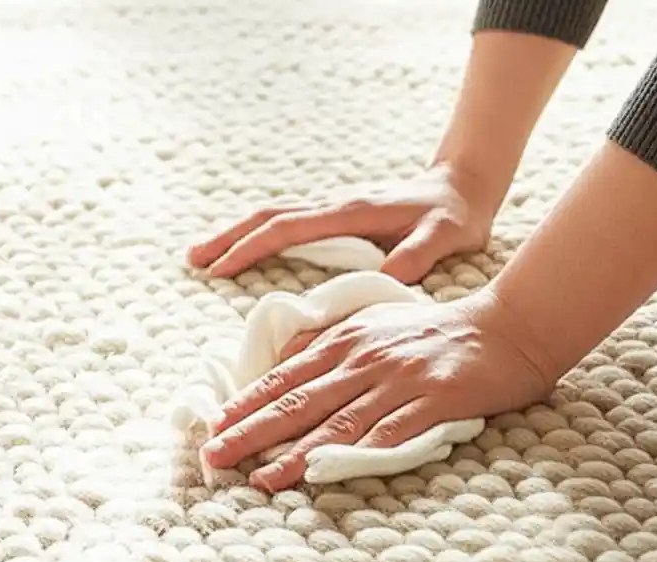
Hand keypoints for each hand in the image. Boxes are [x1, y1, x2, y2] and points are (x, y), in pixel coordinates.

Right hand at [186, 164, 491, 283]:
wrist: (464, 185)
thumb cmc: (455, 216)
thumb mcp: (445, 237)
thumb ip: (418, 257)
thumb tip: (385, 281)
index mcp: (351, 213)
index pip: (288, 227)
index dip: (252, 247)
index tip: (221, 268)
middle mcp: (335, 205)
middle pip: (268, 216)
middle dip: (229, 236)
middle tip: (192, 259)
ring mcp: (333, 207)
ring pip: (274, 216)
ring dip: (237, 233)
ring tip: (204, 255)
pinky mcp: (337, 215)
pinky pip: (287, 222)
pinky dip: (258, 234)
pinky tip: (244, 249)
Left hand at [199, 291, 553, 490]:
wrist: (508, 326)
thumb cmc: (439, 330)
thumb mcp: (378, 321)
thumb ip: (335, 340)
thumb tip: (288, 357)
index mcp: (349, 338)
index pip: (287, 373)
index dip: (248, 401)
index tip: (216, 424)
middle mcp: (367, 358)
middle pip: (300, 400)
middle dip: (253, 430)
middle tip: (215, 455)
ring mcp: (400, 381)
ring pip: (337, 423)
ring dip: (295, 454)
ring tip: (261, 479)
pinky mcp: (434, 402)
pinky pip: (391, 434)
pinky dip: (357, 456)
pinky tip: (331, 477)